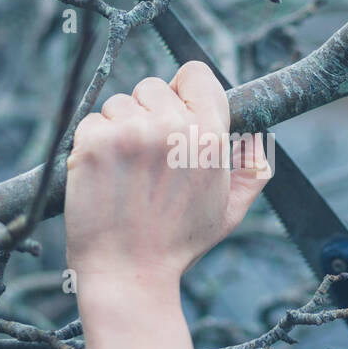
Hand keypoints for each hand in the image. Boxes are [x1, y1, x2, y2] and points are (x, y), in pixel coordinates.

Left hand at [65, 61, 268, 348]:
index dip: (182, 91)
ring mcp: (131, 133)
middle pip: (152, 87)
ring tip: (124, 173)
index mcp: (210, 137)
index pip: (195, 74)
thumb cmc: (177, 244)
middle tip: (145, 158)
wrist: (129, 275)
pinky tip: (103, 177)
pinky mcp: (95, 143)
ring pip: (118, 103)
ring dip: (117, 130)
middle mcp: (172, 127)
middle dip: (146, 114)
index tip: (172, 112)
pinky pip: (90, 122)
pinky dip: (91, 145)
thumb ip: (253, 170)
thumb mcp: (230, 210)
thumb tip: (256, 138)